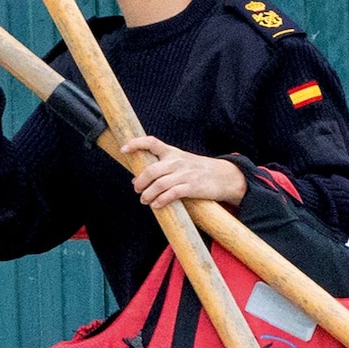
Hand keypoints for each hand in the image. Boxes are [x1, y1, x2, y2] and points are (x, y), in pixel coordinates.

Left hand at [121, 136, 247, 208]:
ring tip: (145, 200)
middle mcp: (177, 161)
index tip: (124, 149)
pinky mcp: (192, 187)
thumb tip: (134, 179)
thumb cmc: (197, 170)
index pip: (151, 142)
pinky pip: (172, 194)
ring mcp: (185, 174)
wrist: (224, 176)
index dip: (136, 144)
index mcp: (172, 152)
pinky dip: (161, 201)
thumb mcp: (179, 162)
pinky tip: (156, 205)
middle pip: (151, 170)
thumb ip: (159, 168)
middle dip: (140, 181)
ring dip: (148, 194)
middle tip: (137, 189)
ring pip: (159, 184)